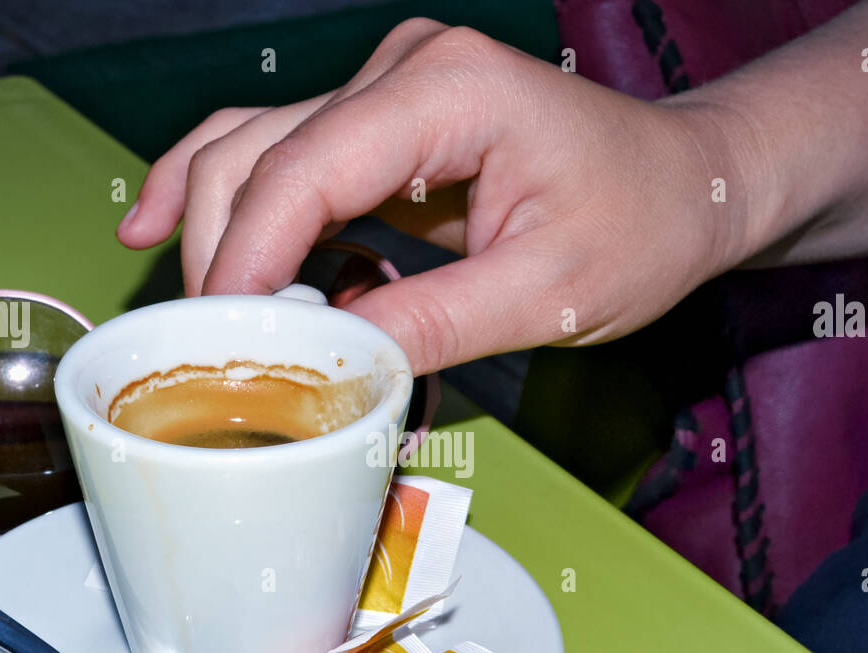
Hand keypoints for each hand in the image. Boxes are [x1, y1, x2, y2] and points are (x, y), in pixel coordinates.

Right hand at [117, 19, 752, 372]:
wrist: (685, 187)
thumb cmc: (642, 224)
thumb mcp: (550, 294)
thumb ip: (435, 324)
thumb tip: (332, 363)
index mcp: (450, 91)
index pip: (307, 168)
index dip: (248, 257)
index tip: (220, 337)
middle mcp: (404, 73)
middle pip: (258, 151)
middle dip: (219, 253)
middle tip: (204, 352)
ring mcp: (390, 92)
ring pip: (254, 149)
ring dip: (213, 230)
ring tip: (187, 315)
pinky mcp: (386, 127)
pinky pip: (286, 159)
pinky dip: (238, 209)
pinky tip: (182, 242)